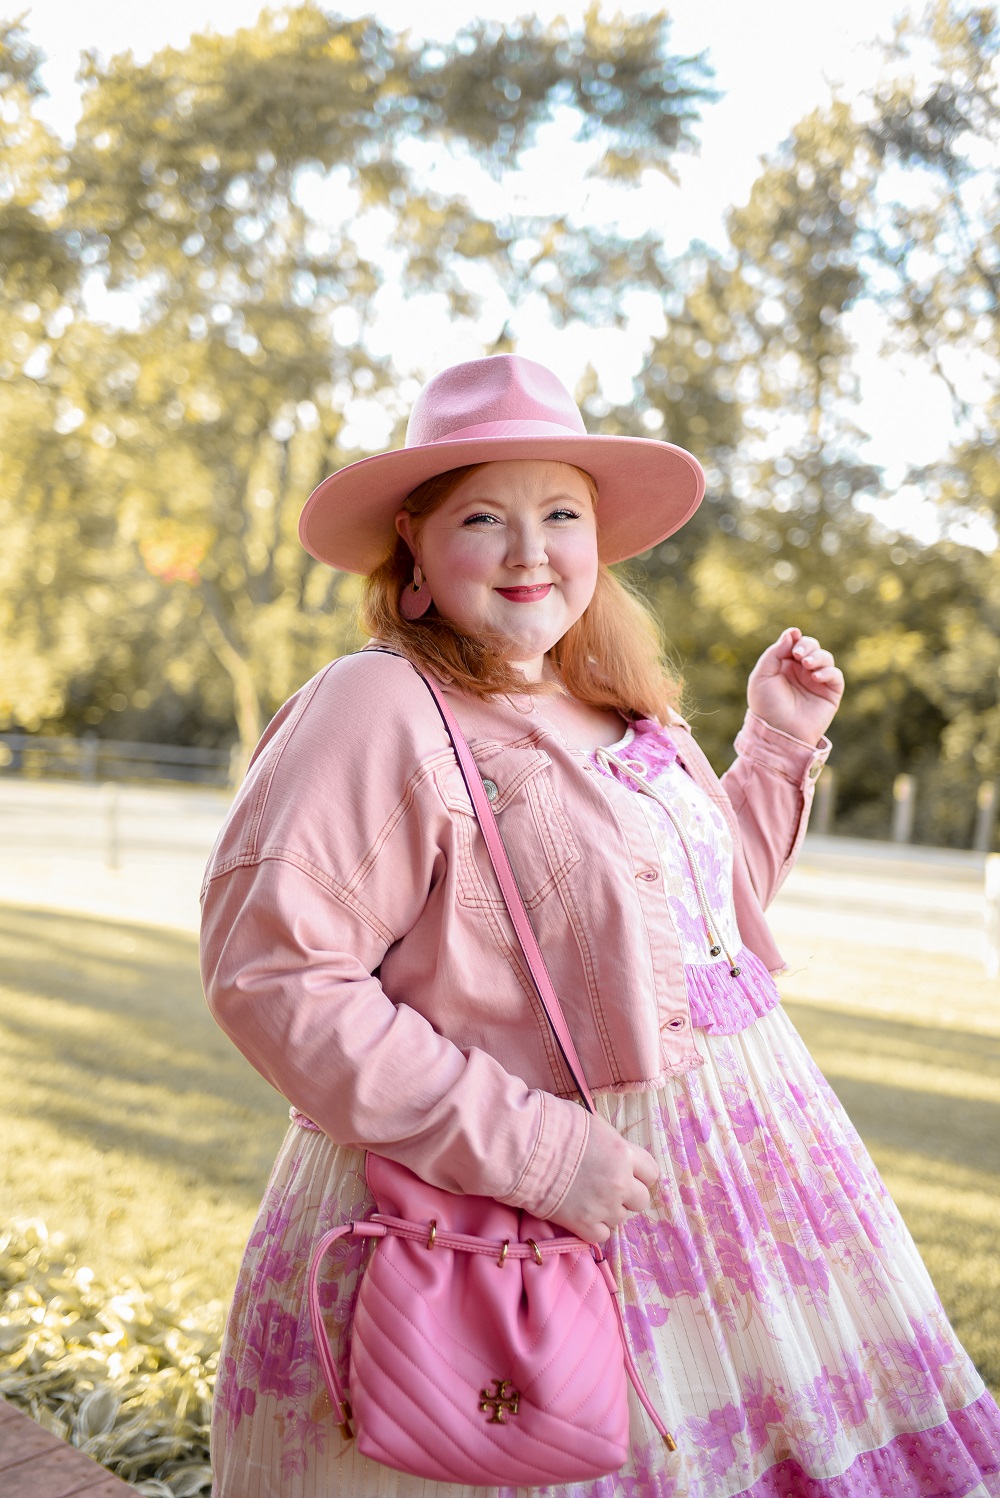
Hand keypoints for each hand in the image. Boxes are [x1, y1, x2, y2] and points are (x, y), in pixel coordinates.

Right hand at [549, 1113, 657, 1243]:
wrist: (526, 1151)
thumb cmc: (556, 1129)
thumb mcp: (593, 1125)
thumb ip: (611, 1144)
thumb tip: (614, 1151)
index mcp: (623, 1154)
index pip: (652, 1173)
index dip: (640, 1174)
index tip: (627, 1172)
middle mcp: (619, 1183)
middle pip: (641, 1200)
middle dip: (627, 1195)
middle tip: (608, 1187)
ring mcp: (603, 1207)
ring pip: (621, 1218)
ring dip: (609, 1210)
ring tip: (589, 1198)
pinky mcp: (583, 1225)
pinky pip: (603, 1235)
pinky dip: (595, 1227)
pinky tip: (583, 1214)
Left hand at [746, 627, 843, 745]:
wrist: (778, 731)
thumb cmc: (766, 706)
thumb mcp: (762, 676)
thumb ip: (775, 652)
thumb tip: (793, 632)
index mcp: (785, 666)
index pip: (795, 644)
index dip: (796, 639)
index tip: (793, 640)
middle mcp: (802, 672)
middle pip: (812, 647)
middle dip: (808, 646)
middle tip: (798, 655)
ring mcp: (817, 682)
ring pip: (826, 658)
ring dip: (818, 657)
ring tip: (807, 665)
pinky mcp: (830, 693)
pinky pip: (835, 675)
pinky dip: (828, 672)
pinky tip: (816, 676)